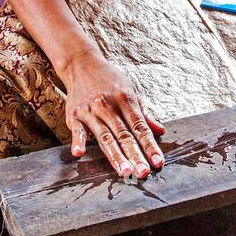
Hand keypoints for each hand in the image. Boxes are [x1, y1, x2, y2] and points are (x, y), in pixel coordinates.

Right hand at [57, 51, 164, 178]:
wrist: (81, 63)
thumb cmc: (108, 79)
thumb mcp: (130, 90)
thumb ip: (144, 113)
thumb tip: (160, 130)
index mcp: (126, 99)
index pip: (140, 127)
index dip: (150, 146)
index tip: (158, 162)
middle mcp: (109, 106)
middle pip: (124, 135)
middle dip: (135, 155)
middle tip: (143, 172)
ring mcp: (91, 111)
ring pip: (105, 137)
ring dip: (115, 156)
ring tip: (124, 172)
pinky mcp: (74, 114)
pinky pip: (77, 130)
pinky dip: (78, 141)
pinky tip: (79, 153)